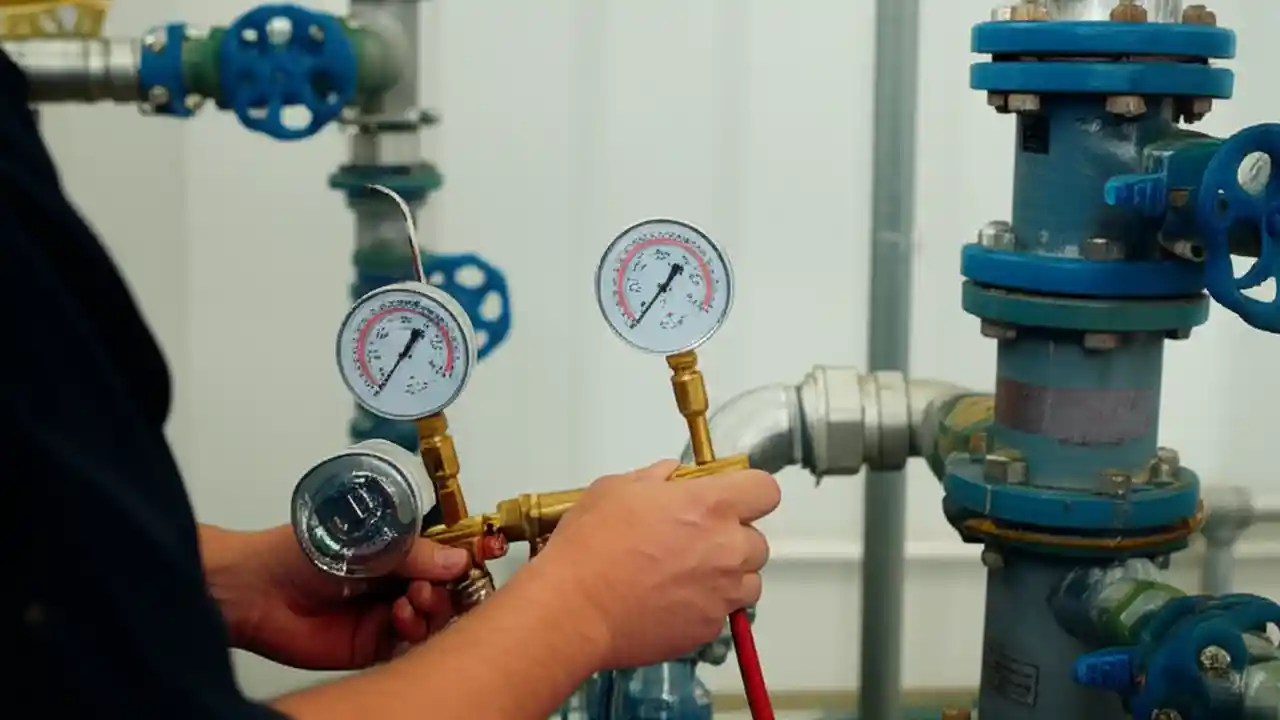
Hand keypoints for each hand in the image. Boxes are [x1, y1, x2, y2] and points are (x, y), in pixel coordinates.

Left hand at [202, 524, 470, 669]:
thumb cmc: (299, 552)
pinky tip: (399, 621)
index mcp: (398, 550)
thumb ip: (413, 553)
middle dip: (448, 588)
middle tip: (430, 585)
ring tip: (409, 601)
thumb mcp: (366, 541)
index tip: (481, 556)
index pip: (446, 554)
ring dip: (431, 610)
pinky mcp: (374, 646)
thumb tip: (459, 559)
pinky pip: (411, 646)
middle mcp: (397, 581)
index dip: (467, 556)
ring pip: (434, 619)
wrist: (257, 590)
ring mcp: (387, 614)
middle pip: (448, 591)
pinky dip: (413, 634)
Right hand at [534, 459, 780, 669]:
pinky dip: (705, 607)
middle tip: (695, 541)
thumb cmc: (591, 545)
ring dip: (728, 576)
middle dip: (733, 539)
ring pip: (748, 582)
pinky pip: (722, 614)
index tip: (730, 498)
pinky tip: (671, 602)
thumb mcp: (616, 489)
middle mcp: (727, 549)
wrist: (574, 608)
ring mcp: (721, 593)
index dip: (749, 492)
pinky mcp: (708, 628)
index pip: (766, 490)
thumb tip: (671, 476)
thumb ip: (655, 479)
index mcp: (711, 506)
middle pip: (758, 541)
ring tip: (687, 576)